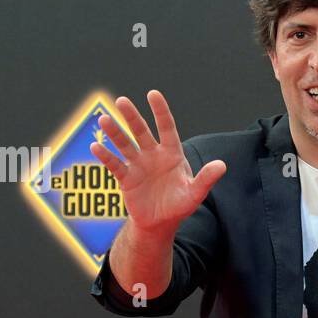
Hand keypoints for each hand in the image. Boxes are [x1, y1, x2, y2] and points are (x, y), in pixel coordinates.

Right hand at [90, 90, 225, 237]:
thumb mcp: (195, 193)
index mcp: (171, 154)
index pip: (166, 128)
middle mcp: (153, 155)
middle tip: (121, 101)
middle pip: (141, 131)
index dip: (160, 111)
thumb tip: (222, 165)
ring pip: (125, 144)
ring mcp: (138, 165)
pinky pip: (115, 165)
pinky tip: (96, 147)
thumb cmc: (180, 205)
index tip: (153, 94)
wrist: (161, 223)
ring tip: (103, 119)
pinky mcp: (126, 178)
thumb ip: (206, 179)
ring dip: (114, 133)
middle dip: (131, 116)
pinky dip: (106, 157)